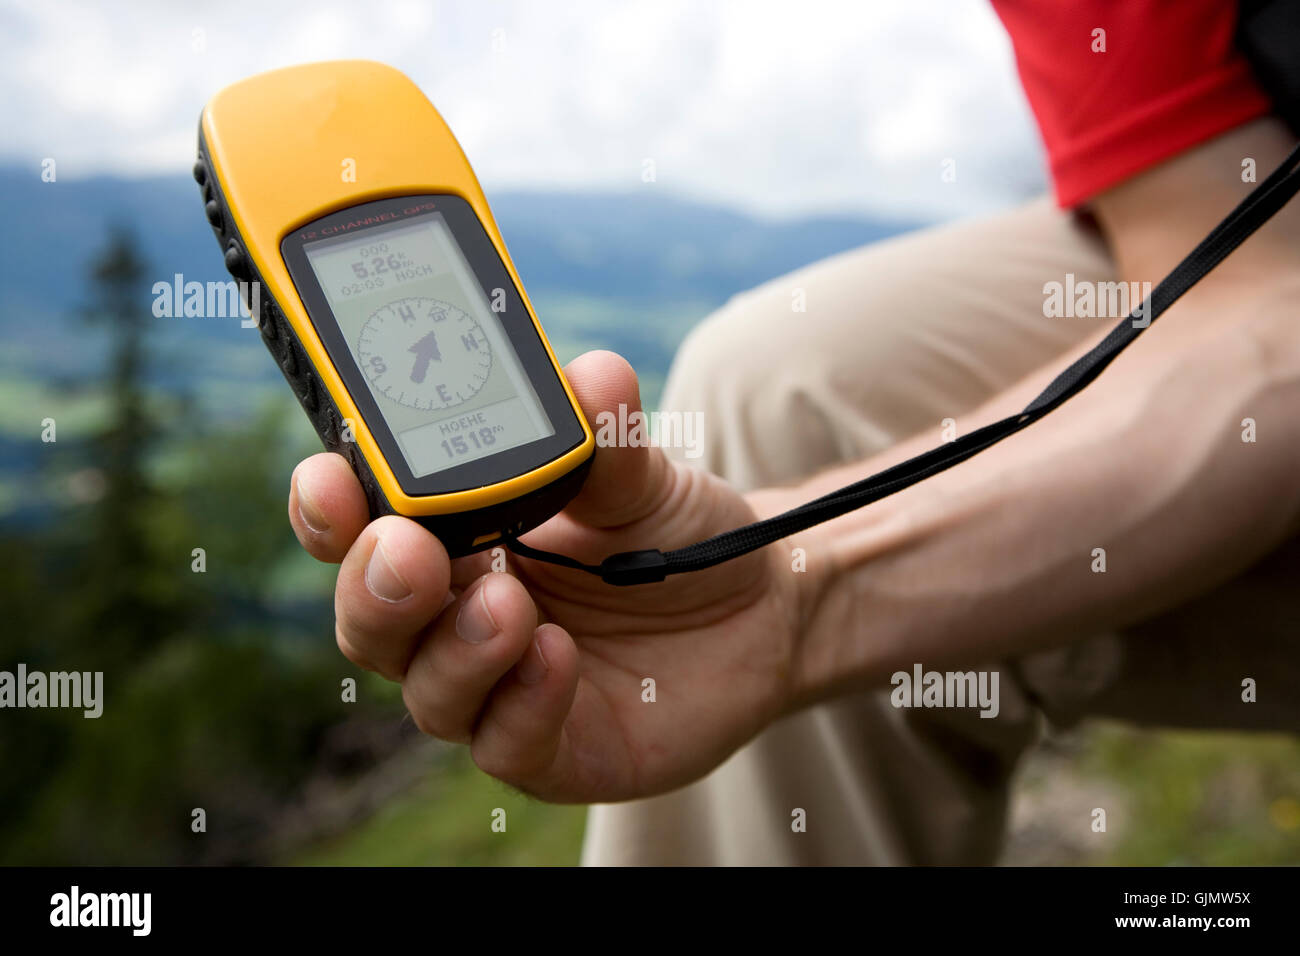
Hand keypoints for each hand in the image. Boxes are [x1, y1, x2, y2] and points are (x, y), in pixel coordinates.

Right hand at [287, 350, 804, 802]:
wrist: (761, 609)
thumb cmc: (674, 535)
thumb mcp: (642, 478)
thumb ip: (606, 438)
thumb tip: (593, 376)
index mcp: (454, 539)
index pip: (361, 529)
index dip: (328, 509)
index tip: (329, 475)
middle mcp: (457, 618)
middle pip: (372, 618)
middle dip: (374, 586)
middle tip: (405, 548)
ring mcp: (498, 690)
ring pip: (429, 688)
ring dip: (455, 647)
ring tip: (506, 604)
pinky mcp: (550, 751)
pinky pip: (507, 743)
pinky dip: (522, 702)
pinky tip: (556, 657)